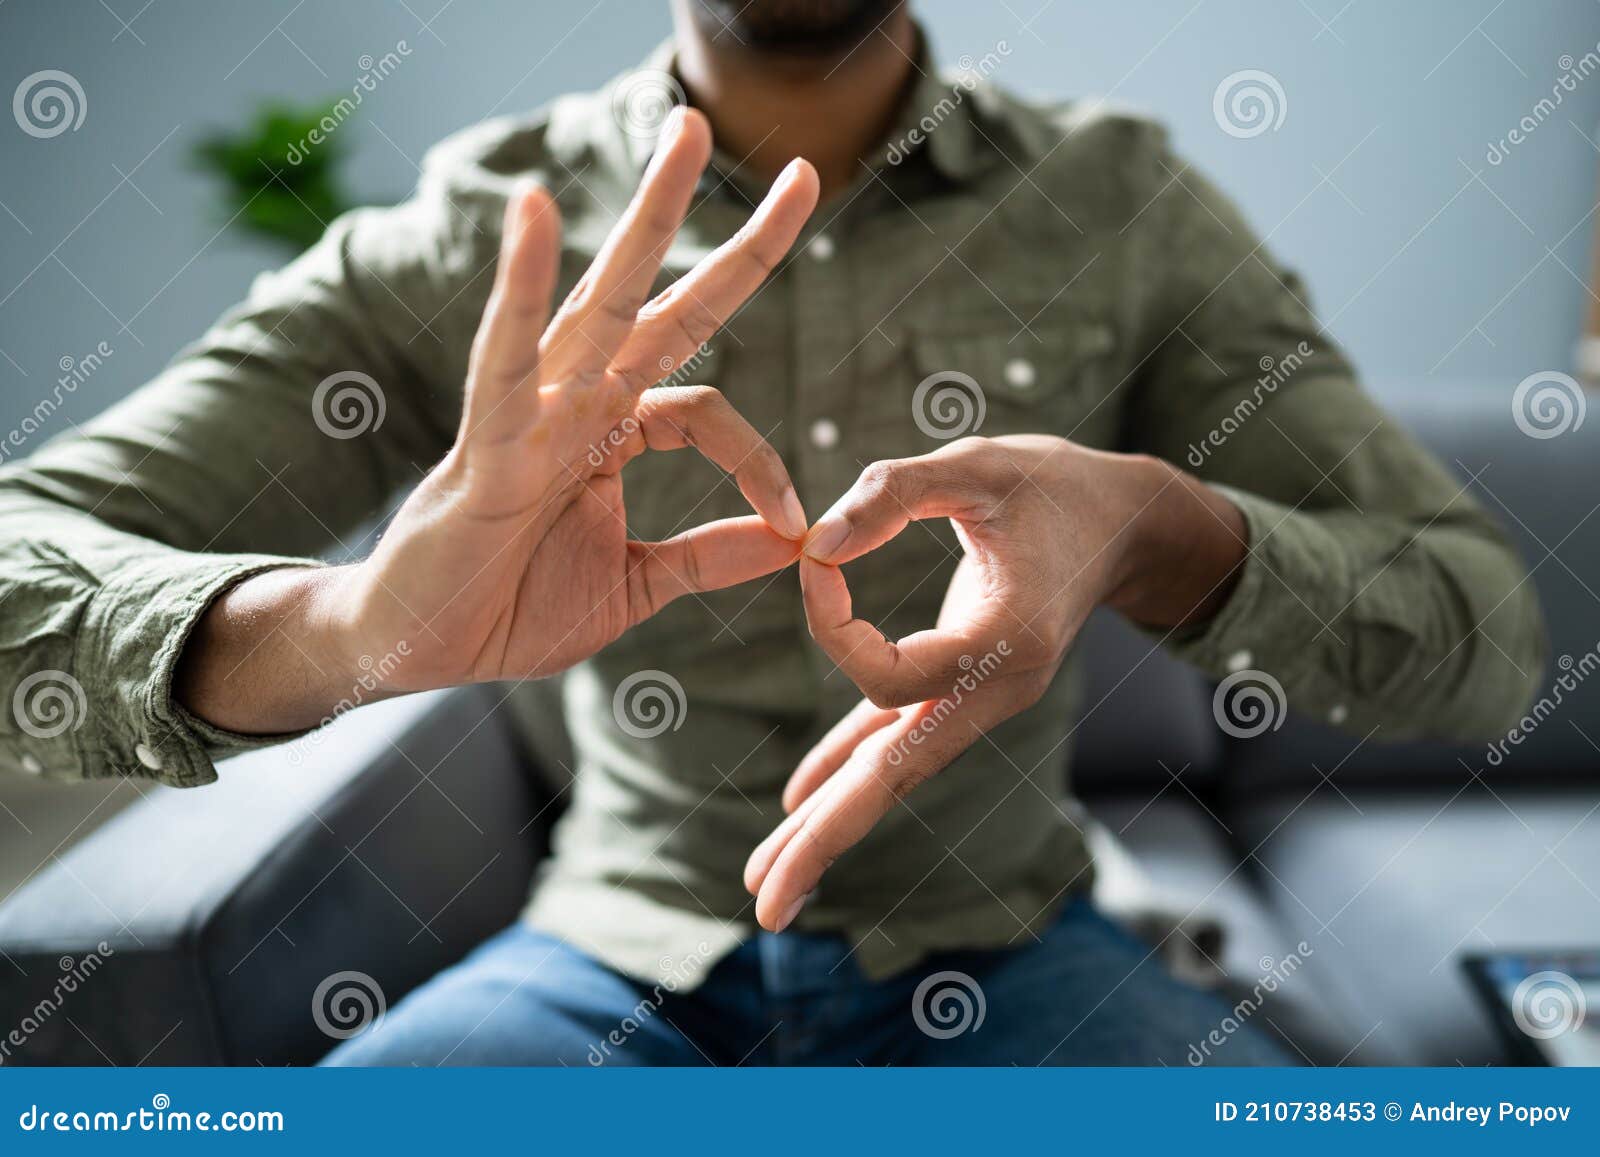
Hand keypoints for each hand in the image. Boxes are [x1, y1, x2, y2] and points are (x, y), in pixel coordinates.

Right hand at [178, 109, 819, 730]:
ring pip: (597, 302)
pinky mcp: (482, 447)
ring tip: (688, 133)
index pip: (706, 408)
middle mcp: (574, 405)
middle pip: (661, 304)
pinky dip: (517, 288)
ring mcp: (528, 416)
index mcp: (608, 434)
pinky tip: (532, 210)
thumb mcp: (633, 585)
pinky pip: (504, 359)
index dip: (762, 460)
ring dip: (646, 218)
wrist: (415, 650)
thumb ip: (707, 558)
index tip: (795, 522)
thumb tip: (792, 541)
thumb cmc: (507, 609)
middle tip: (802, 171)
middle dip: (726, 237)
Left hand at [742, 435, 1246, 929]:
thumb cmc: (1055, 484)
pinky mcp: (962, 687)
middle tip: (762, 910)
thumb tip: (814, 545)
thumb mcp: (979, 467)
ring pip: (891, 775)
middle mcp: (993, 690)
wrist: (1125, 522)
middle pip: (895, 781)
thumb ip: (895, 492)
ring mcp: (978, 699)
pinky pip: (894, 741)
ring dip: (828, 827)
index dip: (831, 624)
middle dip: (826, 843)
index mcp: (1005, 644)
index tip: (815, 555)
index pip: (889, 674)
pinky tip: (800, 806)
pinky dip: (846, 772)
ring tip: (766, 886)